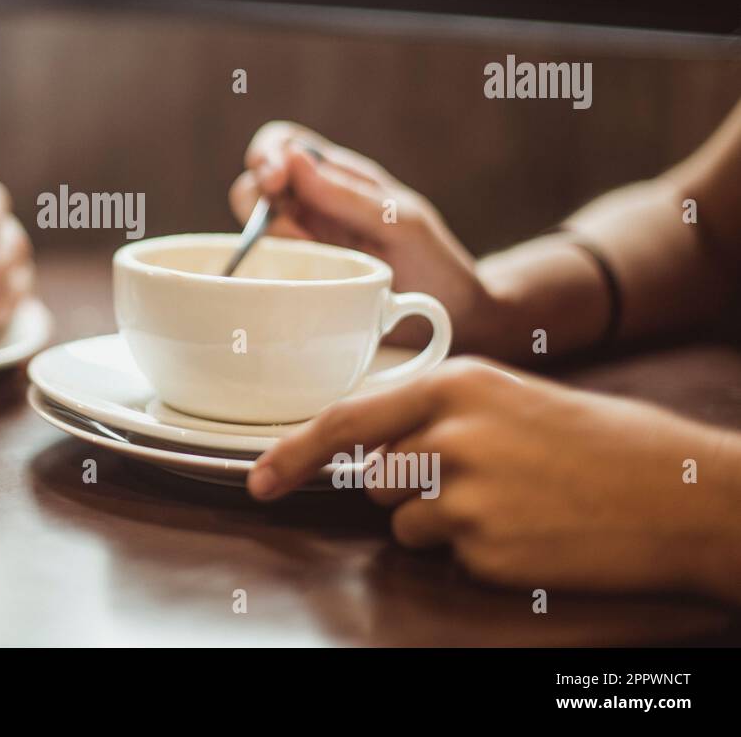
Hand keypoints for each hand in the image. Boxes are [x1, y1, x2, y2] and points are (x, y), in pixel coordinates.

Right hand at [230, 120, 495, 347]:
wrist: (453, 315)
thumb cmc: (433, 260)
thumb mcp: (400, 222)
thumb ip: (348, 195)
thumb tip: (293, 161)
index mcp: (337, 174)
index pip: (281, 142)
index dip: (266, 154)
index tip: (275, 181)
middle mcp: (312, 203)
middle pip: (254, 182)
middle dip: (258, 199)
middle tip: (296, 232)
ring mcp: (303, 239)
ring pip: (255, 223)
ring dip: (267, 236)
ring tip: (312, 256)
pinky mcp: (298, 276)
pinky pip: (265, 263)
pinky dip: (266, 267)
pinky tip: (298, 279)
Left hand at [247, 357, 740, 602]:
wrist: (683, 493)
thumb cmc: (598, 443)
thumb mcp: (510, 399)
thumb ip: (436, 414)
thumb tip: (370, 450)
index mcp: (455, 384)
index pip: (346, 418)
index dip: (292, 452)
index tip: (258, 479)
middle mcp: (451, 434)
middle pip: (371, 475)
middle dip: (402, 485)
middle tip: (476, 480)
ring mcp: (467, 494)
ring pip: (401, 522)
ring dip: (438, 523)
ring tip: (510, 504)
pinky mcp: (486, 548)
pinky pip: (447, 557)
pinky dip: (476, 553)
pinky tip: (528, 532)